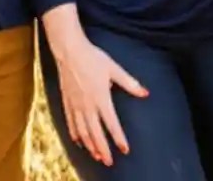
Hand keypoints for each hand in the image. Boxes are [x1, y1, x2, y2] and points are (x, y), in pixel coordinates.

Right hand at [46, 14, 148, 166]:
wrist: (69, 50)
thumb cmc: (93, 58)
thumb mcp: (114, 68)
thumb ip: (130, 83)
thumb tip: (145, 93)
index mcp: (101, 98)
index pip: (111, 124)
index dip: (119, 138)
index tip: (125, 149)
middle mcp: (87, 105)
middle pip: (95, 133)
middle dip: (103, 149)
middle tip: (109, 162)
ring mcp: (75, 105)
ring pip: (82, 131)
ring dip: (90, 145)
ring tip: (96, 156)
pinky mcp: (67, 101)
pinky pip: (70, 123)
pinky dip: (75, 134)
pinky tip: (78, 142)